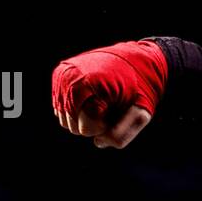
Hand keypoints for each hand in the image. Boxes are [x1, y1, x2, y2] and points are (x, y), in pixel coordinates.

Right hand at [51, 40, 167, 148]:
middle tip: (110, 108)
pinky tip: (92, 98)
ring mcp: (63, 73)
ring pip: (64, 118)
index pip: (85, 127)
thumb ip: (122, 135)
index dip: (102, 127)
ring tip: (102, 102)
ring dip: (83, 117)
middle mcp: (72, 76)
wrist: (138, 58)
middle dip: (92, 124)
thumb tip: (97, 142)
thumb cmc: (141, 87)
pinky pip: (60, 107)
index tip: (116, 113)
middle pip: (71, 125)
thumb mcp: (141, 114)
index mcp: (90, 83)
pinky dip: (76, 109)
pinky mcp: (60, 73)